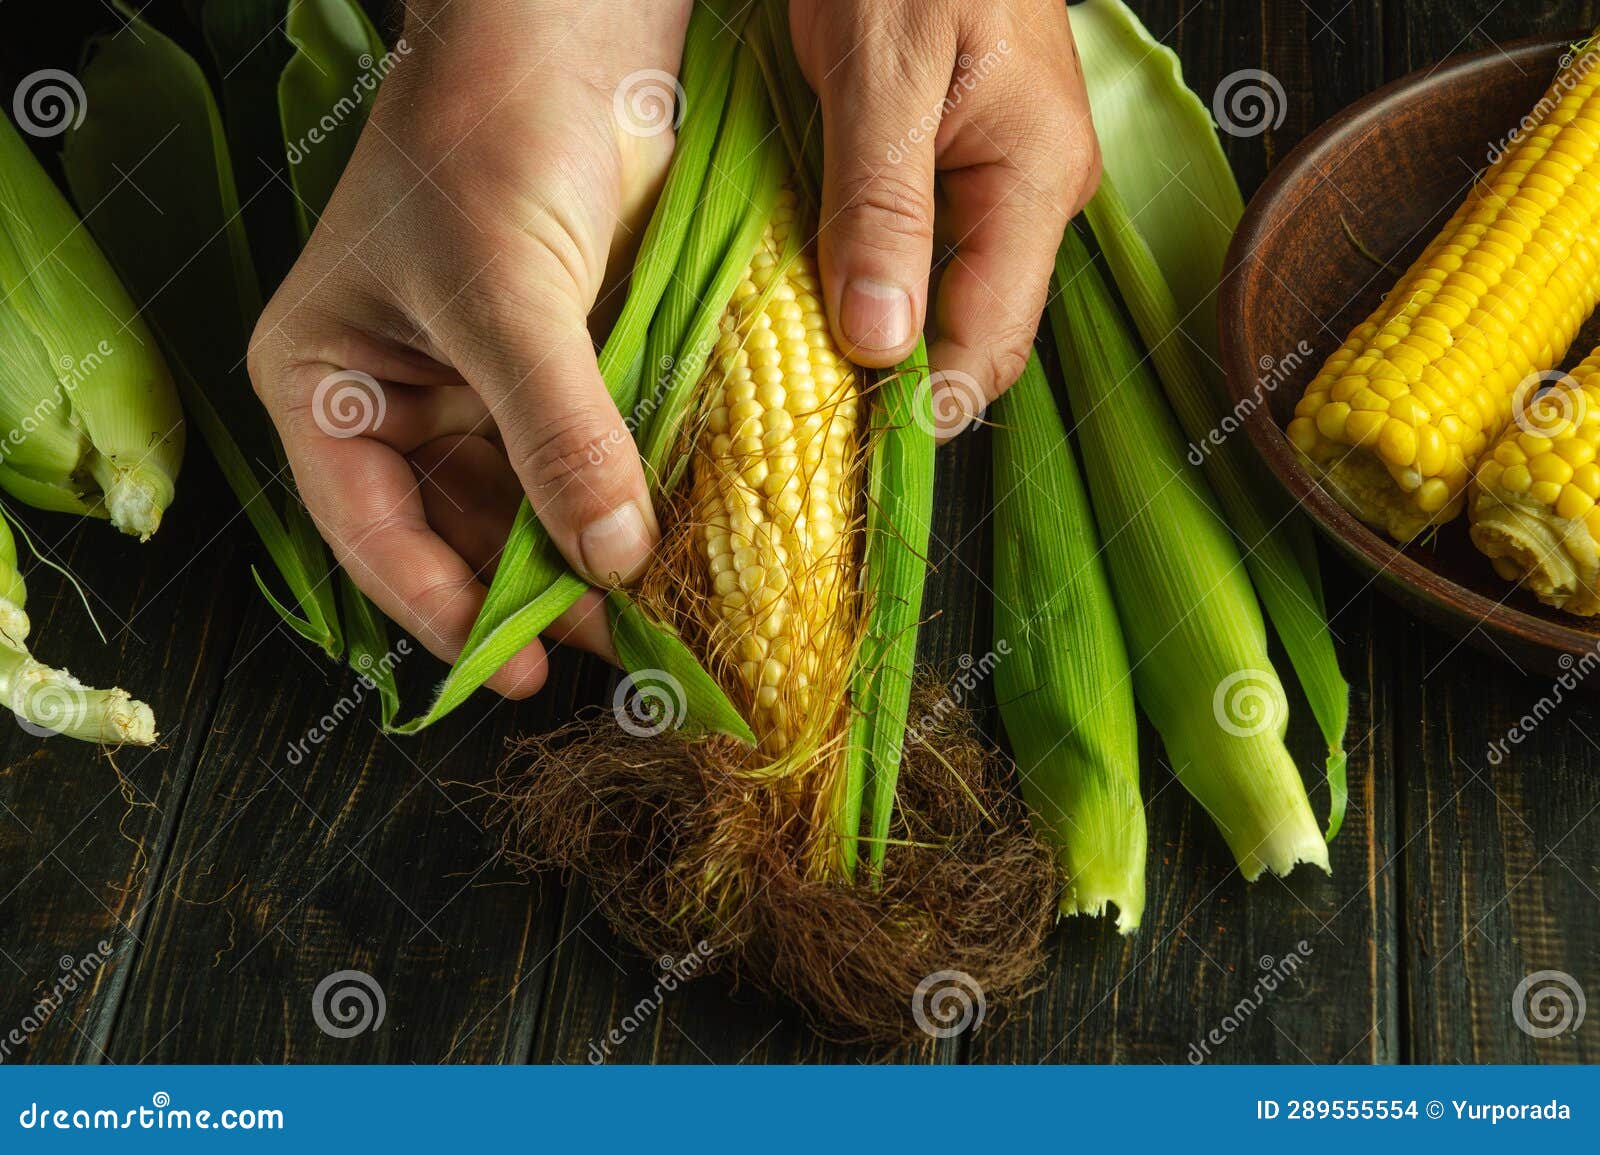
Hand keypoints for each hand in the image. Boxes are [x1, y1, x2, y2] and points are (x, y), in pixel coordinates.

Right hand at [249, 0, 691, 695]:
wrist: (571, 30)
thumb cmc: (488, 137)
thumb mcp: (504, 297)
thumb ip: (555, 430)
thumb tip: (608, 558)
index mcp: (330, 381)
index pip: (370, 528)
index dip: (439, 608)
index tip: (513, 668)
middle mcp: (405, 396)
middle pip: (462, 529)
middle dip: (533, 591)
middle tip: (614, 649)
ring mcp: (488, 385)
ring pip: (533, 502)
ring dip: (591, 554)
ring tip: (655, 614)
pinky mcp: (568, 366)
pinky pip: (591, 454)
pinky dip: (629, 498)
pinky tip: (675, 542)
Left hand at [790, 0, 1099, 430]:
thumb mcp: (878, 70)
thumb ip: (881, 207)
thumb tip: (882, 344)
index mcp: (1034, 175)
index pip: (991, 338)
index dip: (928, 404)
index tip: (848, 442)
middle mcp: (1036, 190)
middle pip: (977, 329)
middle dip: (905, 381)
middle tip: (815, 423)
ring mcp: (1007, 176)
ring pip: (951, 295)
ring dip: (889, 338)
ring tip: (812, 376)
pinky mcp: (967, 159)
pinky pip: (932, 250)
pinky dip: (880, 285)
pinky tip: (827, 302)